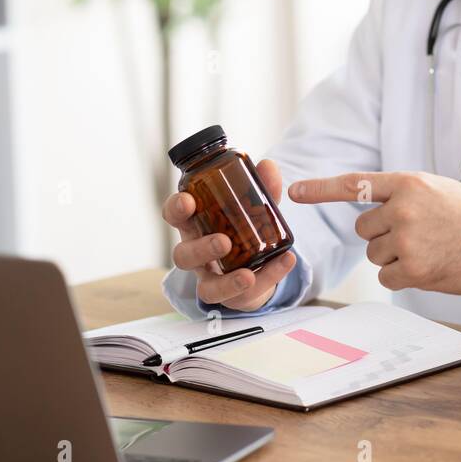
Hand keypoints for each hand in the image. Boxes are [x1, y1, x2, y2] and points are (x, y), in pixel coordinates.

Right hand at [163, 158, 296, 311]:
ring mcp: (212, 279)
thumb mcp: (253, 207)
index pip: (174, 215)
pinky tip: (286, 261)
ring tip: (248, 274)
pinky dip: (268, 278)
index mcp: (196, 225)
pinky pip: (243, 296)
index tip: (187, 201)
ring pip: (207, 287)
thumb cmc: (242, 230)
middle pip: (183, 255)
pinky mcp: (233, 296)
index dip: (176, 208)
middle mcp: (197, 253)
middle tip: (223, 241)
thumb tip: (268, 165)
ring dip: (227, 281)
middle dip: (201, 248)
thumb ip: (261, 189)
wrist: (255, 267)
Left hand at [289, 171, 460, 297]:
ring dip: (395, 257)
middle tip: (417, 235)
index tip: (294, 191)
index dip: (321, 188)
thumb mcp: (438, 190)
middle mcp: (404, 208)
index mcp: (410, 183)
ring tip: (430, 249)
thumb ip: (403, 195)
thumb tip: (370, 209)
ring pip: (375, 255)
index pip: (356, 184)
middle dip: (382, 236)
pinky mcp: (414, 268)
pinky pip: (387, 277)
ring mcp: (407, 239)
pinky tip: (430, 267)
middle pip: (364, 229)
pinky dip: (404, 277)